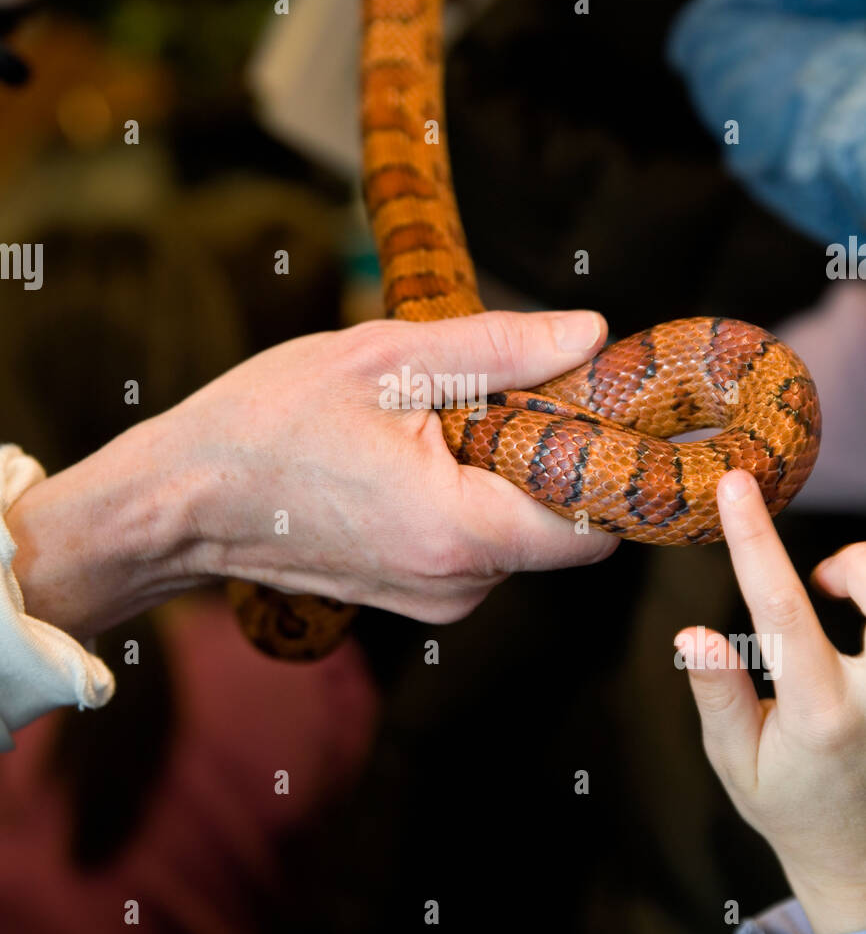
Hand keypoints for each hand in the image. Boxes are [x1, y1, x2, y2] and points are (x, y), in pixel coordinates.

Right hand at [6, 310, 616, 641]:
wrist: (185, 499)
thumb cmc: (269, 424)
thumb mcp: (387, 358)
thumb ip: (501, 348)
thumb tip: (590, 334)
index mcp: (460, 529)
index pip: (598, 521)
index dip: (617, 464)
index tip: (610, 407)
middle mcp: (459, 583)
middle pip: (567, 527)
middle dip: (559, 458)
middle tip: (518, 389)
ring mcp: (437, 599)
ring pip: (525, 535)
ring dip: (513, 475)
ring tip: (448, 417)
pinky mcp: (418, 597)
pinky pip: (483, 547)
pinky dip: (478, 497)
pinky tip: (427, 451)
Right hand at [676, 469, 865, 933]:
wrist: (859, 855)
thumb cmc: (788, 804)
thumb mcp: (734, 762)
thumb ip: (718, 694)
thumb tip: (693, 634)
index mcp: (819, 711)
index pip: (779, 606)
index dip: (753, 539)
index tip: (735, 486)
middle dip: (852, 562)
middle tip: (823, 578)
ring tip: (837, 595)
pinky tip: (858, 615)